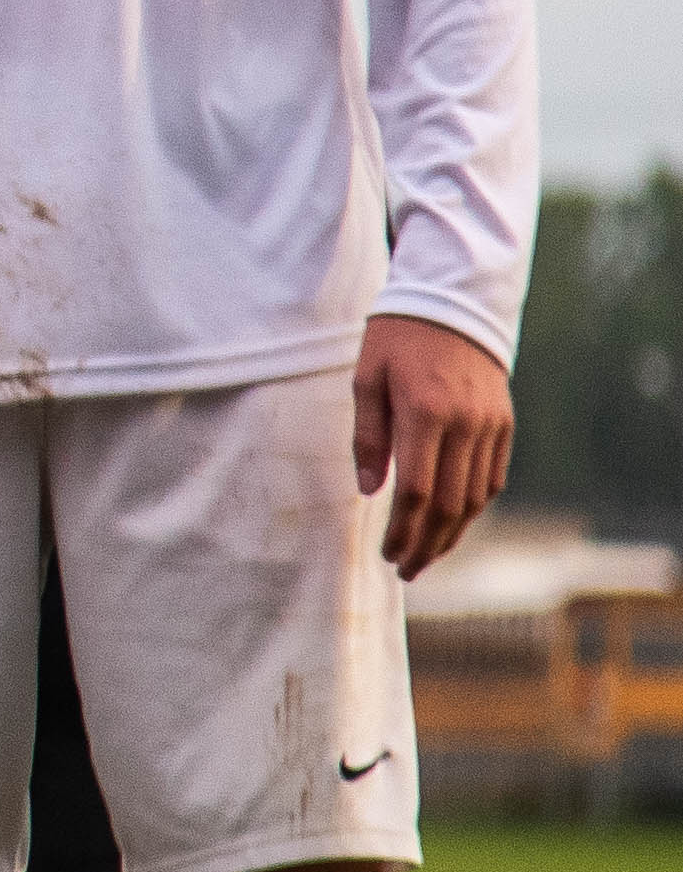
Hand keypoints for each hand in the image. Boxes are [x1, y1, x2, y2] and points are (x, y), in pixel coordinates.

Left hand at [353, 313, 513, 578]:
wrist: (452, 301)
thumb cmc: (396, 339)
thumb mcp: (366, 379)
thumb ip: (367, 437)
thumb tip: (370, 491)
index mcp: (424, 413)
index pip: (417, 492)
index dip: (403, 531)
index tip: (387, 554)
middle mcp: (465, 425)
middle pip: (450, 505)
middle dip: (427, 545)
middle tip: (404, 570)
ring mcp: (491, 426)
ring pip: (476, 498)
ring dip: (452, 535)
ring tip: (426, 557)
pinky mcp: (505, 425)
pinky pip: (493, 478)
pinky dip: (474, 507)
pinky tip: (454, 524)